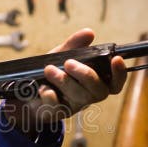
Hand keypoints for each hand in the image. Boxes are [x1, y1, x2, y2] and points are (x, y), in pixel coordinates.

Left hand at [3, 28, 126, 133]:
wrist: (27, 91)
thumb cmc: (51, 73)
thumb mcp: (61, 55)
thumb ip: (75, 45)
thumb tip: (89, 33)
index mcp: (94, 82)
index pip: (115, 84)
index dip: (119, 74)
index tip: (116, 59)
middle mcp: (88, 96)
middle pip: (99, 92)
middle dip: (86, 75)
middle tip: (68, 63)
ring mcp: (73, 107)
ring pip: (79, 98)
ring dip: (64, 81)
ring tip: (48, 69)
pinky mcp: (57, 114)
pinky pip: (58, 107)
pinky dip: (50, 95)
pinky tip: (42, 87)